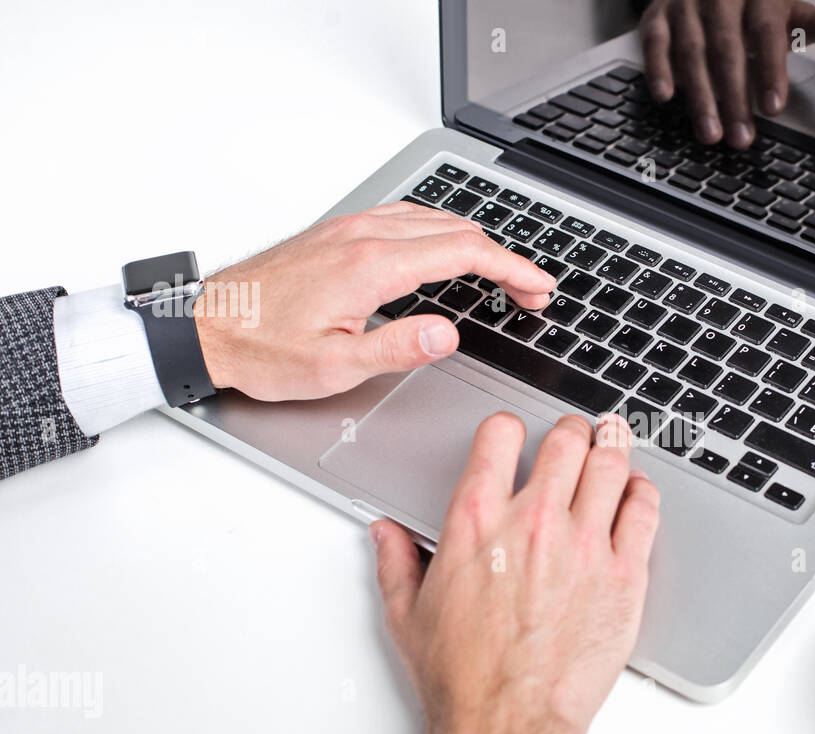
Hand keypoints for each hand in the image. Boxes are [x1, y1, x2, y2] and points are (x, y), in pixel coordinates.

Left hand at [193, 202, 554, 400]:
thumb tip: (448, 332)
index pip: (464, 252)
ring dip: (475, 242)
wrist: (206, 326)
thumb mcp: (333, 367)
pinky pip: (405, 217)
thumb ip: (396, 348)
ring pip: (433, 218)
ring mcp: (349, 228)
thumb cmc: (262, 349)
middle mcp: (362, 236)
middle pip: (456, 230)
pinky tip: (445, 248)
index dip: (512, 268)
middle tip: (530, 291)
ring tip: (500, 273)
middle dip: (504, 259)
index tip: (539, 286)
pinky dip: (442, 231)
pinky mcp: (337, 231)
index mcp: (370, 266)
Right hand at [371, 412, 659, 733]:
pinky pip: (644, 512)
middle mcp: (533, 522)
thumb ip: (397, 561)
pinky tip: (637, 492)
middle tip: (577, 434)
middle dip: (572, 431)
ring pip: (611, 466)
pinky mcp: (624, 575)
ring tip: (613, 445)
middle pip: (566, 442)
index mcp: (477, 521)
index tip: (514, 432)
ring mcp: (585, 545)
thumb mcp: (408, 614)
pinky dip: (643, 492)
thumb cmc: (462, 676)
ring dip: (612, 449)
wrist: (509, 722)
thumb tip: (388, 533)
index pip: (498, 435)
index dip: (508, 426)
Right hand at [640, 0, 814, 147]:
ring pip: (691, 51)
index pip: (767, 32)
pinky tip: (665, 96)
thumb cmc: (752, 2)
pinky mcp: (658, 14)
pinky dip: (658, 68)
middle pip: (727, 49)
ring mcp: (686, 4)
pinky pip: (655, 41)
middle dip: (733, 97)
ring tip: (710, 134)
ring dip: (700, 96)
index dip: (770, 70)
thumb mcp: (788, 9)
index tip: (773, 107)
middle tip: (740, 138)